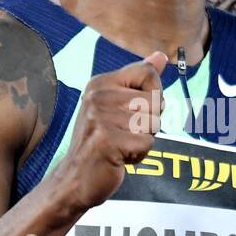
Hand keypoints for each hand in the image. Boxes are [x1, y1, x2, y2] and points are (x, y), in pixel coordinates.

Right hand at [50, 51, 167, 211]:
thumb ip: (140, 80)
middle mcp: (98, 96)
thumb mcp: (117, 105)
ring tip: (121, 144)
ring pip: (153, 123)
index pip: (148, 73)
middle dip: (150, 122)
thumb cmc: (101, 142)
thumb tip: (161, 56)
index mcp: (100, 83)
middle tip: (125, 134)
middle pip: (155, 100)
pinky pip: (146, 143)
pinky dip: (139, 155)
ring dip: (144, 139)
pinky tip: (119, 157)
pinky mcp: (106, 140)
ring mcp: (100, 118)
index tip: (135, 111)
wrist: (74, 179)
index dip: (153, 95)